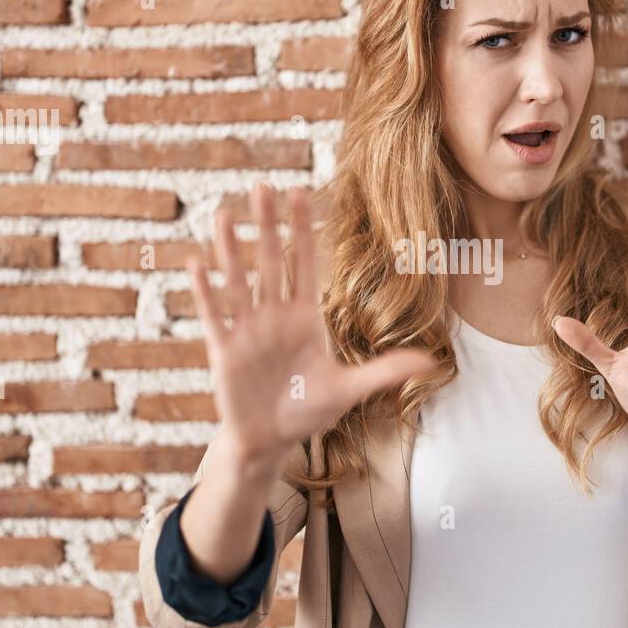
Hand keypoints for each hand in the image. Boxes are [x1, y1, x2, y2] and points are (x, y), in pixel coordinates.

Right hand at [186, 183, 435, 476]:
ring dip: (232, 251)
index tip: (299, 193)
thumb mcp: (349, 390)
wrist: (271, 441)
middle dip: (267, 226)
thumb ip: (385, 371)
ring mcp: (248, 331)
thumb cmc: (308, 411)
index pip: (304, 264)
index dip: (302, 230)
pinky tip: (196, 263)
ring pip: (239, 282)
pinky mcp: (225, 351)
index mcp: (305, 318)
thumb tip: (432, 362)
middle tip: (261, 186)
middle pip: (271, 263)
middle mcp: (275, 317)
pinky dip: (205, 292)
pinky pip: (214, 315)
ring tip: (224, 216)